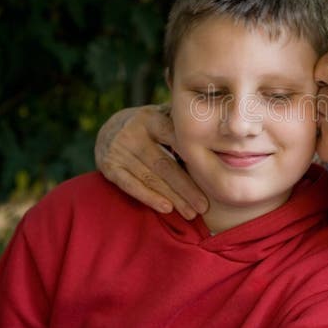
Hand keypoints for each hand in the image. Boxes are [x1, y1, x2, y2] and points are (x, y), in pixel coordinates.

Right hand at [94, 105, 208, 218]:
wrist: (110, 127)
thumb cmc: (150, 125)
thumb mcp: (163, 115)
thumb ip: (182, 123)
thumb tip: (218, 130)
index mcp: (151, 118)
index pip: (175, 138)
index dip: (193, 156)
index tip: (212, 174)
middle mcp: (133, 133)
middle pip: (165, 164)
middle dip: (186, 187)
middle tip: (204, 206)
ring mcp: (119, 150)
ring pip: (150, 178)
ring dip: (173, 197)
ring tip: (191, 213)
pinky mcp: (109, 167)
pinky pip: (131, 185)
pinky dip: (149, 197)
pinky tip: (167, 208)